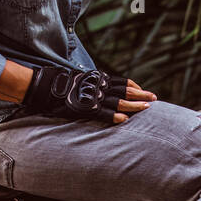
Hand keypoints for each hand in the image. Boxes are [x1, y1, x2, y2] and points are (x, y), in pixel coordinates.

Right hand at [23, 67, 155, 123]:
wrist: (47, 87)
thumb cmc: (63, 86)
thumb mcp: (82, 81)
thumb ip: (94, 85)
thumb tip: (101, 88)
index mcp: (99, 79)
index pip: (121, 82)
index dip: (133, 87)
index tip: (143, 90)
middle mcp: (99, 87)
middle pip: (125, 91)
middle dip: (141, 96)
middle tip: (154, 99)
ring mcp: (94, 98)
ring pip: (119, 102)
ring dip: (134, 106)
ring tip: (147, 109)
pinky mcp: (86, 109)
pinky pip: (103, 114)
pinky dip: (114, 116)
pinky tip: (125, 120)